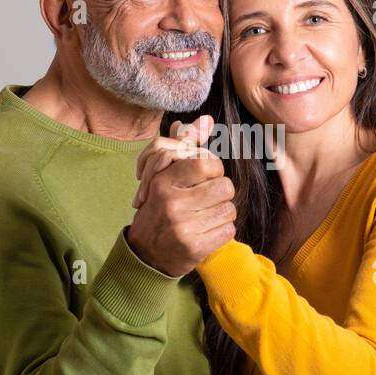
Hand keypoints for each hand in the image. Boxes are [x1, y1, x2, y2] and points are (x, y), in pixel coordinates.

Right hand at [126, 118, 235, 276]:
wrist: (146, 254)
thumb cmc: (158, 210)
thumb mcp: (162, 177)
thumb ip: (183, 147)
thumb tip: (206, 119)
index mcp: (163, 182)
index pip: (206, 164)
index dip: (214, 169)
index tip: (208, 177)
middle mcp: (172, 203)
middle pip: (224, 187)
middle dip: (221, 193)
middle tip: (209, 199)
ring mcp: (184, 227)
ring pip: (229, 209)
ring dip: (223, 213)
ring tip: (207, 216)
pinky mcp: (195, 247)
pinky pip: (229, 230)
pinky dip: (223, 231)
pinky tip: (208, 231)